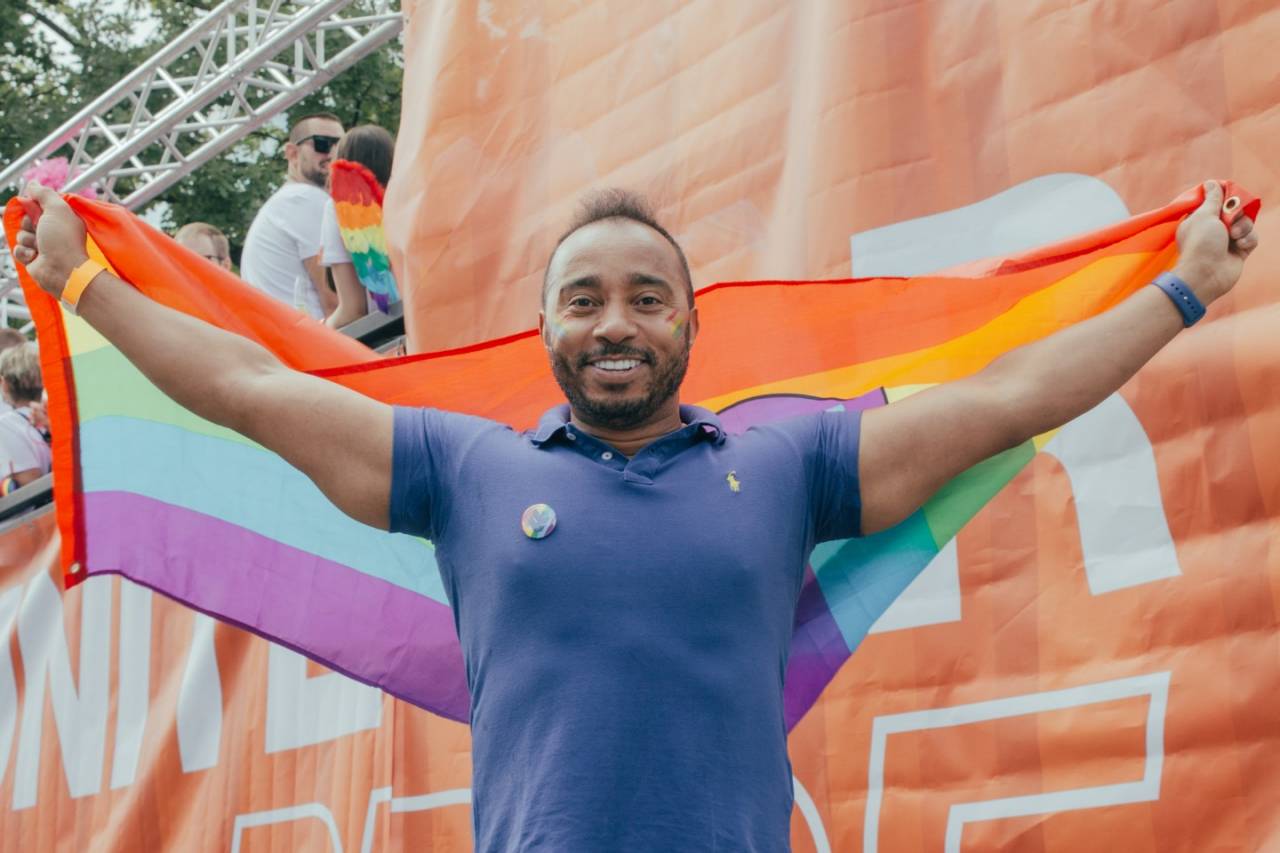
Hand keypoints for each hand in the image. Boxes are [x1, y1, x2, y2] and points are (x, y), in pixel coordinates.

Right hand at [10, 183, 89, 298]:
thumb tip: (33, 183)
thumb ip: (44, 194)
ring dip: (27, 239)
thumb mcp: (57, 209)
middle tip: (39, 229)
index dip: (32, 205)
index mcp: (61, 218)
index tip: (31, 206)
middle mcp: (53, 231)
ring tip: (40, 247)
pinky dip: (24, 252)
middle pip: (27, 219)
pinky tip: (35, 257)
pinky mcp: (33, 258)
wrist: (62, 271)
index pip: (39, 205)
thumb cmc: (63, 240)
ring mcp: (43, 245)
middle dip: (28, 224)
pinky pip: (18, 249)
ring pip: (21, 234)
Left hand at [1173, 180, 1258, 303]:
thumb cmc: (1201, 243)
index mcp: (1199, 219)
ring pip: (1246, 222)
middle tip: (1231, 217)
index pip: (1215, 201)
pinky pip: (1252, 237)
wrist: (1206, 275)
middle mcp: (1213, 229)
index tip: (1229, 195)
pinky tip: (1240, 246)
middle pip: (1235, 210)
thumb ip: (1212, 199)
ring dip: (1243, 226)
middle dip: (1236, 212)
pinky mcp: (1239, 251)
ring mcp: (1226, 240)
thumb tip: (1211, 182)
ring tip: (1234, 236)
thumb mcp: (1204, 215)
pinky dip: (1248, 239)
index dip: (1225, 197)